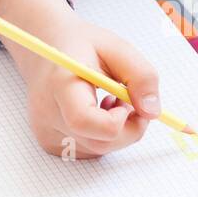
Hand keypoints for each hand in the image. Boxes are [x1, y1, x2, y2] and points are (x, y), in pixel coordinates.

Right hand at [19, 14, 161, 159]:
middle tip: (129, 102)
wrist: (46, 49)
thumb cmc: (82, 46)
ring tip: (109, 100)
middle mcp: (47, 112)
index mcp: (60, 83)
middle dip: (127, 128)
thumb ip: (141, 76)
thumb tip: (152, 113)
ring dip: (116, 132)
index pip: (84, 120)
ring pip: (97, 150)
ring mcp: (45, 130)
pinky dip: (102, 137)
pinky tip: (95, 112)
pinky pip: (88, 151)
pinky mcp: (49, 142)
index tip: (126, 103)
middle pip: (98, 143)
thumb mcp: (117, 48)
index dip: (116, 121)